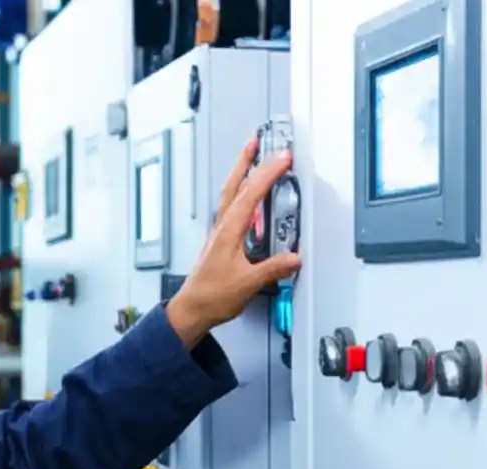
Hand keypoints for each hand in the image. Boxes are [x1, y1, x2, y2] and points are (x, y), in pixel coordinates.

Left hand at [166, 135, 301, 348]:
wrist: (192, 309)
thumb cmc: (212, 296)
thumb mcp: (248, 283)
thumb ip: (273, 268)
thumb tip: (294, 257)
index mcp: (228, 231)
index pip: (251, 195)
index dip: (267, 174)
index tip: (282, 158)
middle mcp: (222, 227)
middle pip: (234, 186)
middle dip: (245, 161)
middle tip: (255, 141)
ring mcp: (219, 233)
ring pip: (231, 195)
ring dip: (242, 175)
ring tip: (253, 160)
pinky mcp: (220, 241)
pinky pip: (231, 210)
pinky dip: (241, 196)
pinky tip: (250, 200)